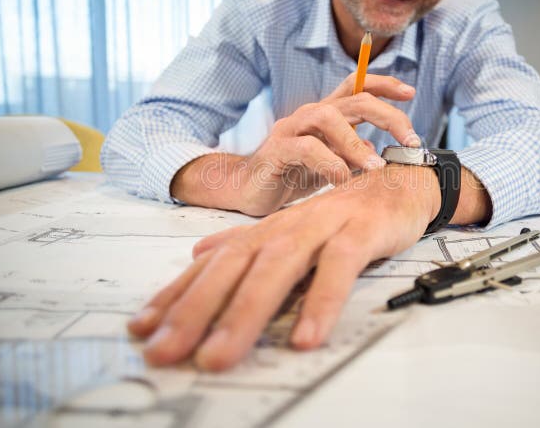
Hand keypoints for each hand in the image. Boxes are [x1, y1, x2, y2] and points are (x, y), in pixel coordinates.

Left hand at [129, 164, 440, 370]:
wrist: (398, 184)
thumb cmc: (342, 215)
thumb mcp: (288, 231)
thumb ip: (244, 243)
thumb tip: (197, 254)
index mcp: (265, 232)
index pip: (211, 266)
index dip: (175, 296)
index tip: (141, 329)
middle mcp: (285, 227)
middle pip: (232, 269)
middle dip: (194, 312)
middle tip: (164, 352)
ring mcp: (322, 228)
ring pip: (277, 269)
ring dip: (246, 314)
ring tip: (219, 356)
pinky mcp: (359, 233)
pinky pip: (338, 268)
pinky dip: (322, 303)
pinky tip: (305, 339)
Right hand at [170, 73, 421, 215]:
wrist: (249, 189)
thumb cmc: (293, 174)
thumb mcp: (332, 163)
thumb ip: (353, 153)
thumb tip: (378, 151)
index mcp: (327, 115)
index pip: (356, 86)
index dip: (384, 84)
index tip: (410, 92)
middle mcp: (310, 115)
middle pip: (353, 99)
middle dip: (387, 116)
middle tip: (410, 140)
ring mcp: (291, 129)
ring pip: (328, 117)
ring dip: (356, 142)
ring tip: (375, 166)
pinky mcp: (276, 150)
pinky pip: (305, 148)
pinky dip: (329, 162)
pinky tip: (342, 179)